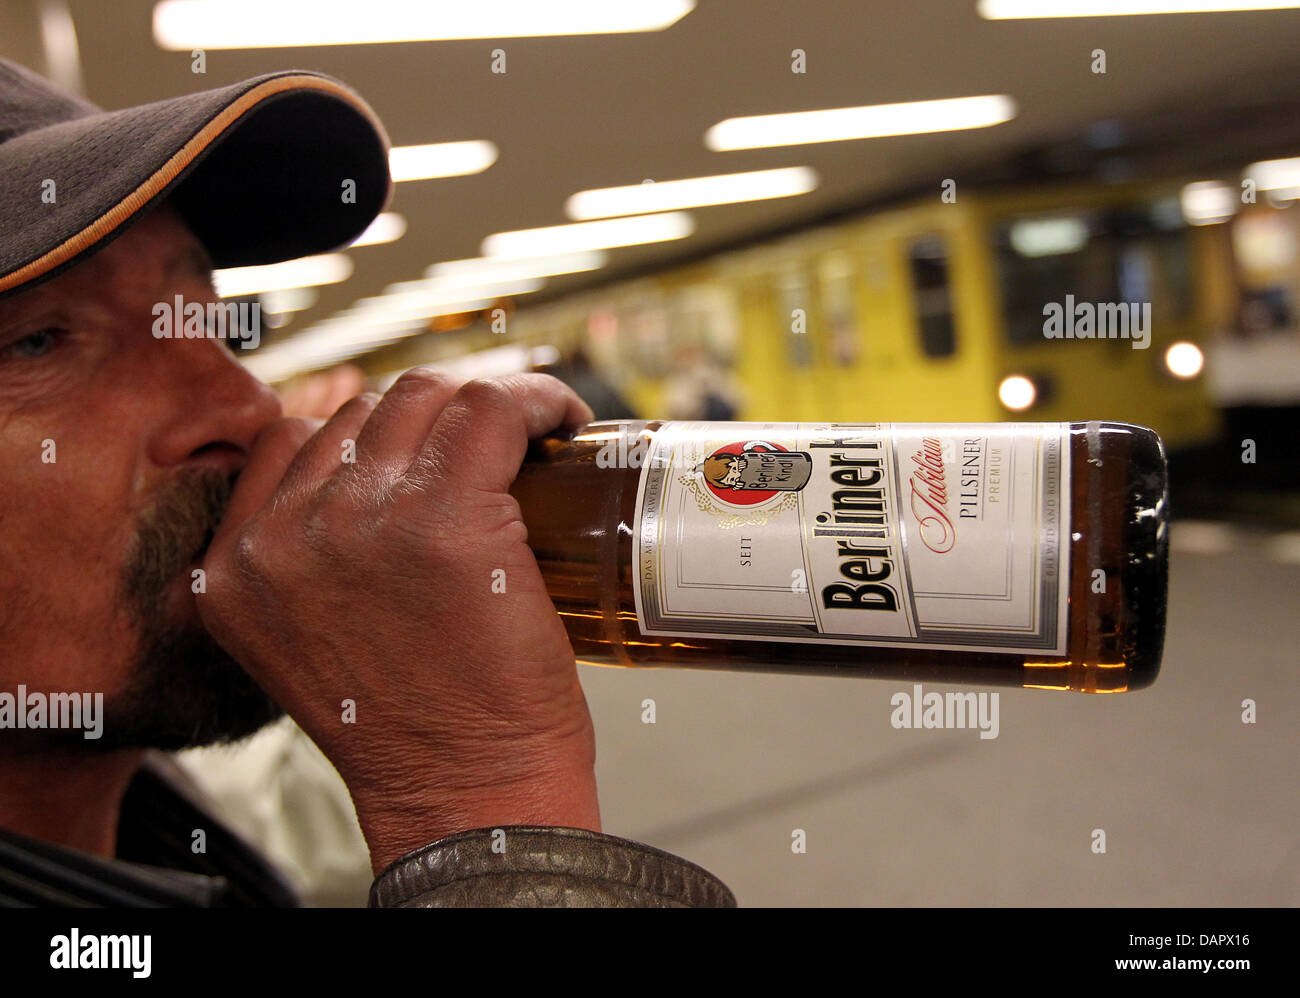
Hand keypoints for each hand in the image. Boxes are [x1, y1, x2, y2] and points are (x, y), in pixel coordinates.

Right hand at [197, 369, 599, 872]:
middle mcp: (283, 534)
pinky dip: (538, 400)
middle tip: (494, 445)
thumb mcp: (312, 641)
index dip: (371, 431)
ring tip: (531, 433)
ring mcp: (359, 519)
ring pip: (428, 397)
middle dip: (435, 417)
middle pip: (367, 409)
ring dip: (487, 404)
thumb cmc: (416, 729)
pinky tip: (562, 420)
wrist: (469, 795)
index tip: (427, 446)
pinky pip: (493, 408)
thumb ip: (311, 559)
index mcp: (236, 566)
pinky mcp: (446, 517)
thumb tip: (371, 478)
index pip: (294, 436)